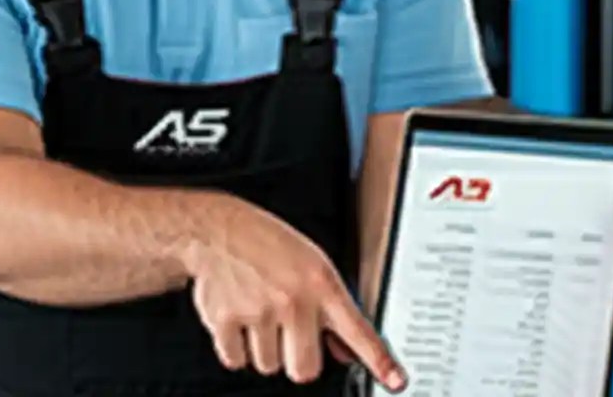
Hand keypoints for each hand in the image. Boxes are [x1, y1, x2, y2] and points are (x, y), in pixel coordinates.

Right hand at [186, 199, 406, 391]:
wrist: (217, 231)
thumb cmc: (267, 244)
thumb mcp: (312, 264)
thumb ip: (331, 309)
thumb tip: (347, 352)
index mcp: (321, 284)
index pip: (358, 331)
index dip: (379, 361)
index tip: (396, 380)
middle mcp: (293, 300)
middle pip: (305, 370)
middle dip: (298, 359)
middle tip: (291, 336)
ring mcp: (259, 312)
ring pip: (269, 366)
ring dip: (266, 351)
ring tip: (261, 317)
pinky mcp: (225, 321)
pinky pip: (236, 361)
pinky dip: (236, 349)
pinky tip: (240, 319)